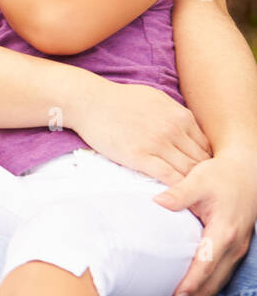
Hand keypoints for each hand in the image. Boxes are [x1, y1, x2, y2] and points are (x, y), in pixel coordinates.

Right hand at [73, 81, 210, 184]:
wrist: (89, 101)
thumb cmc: (118, 99)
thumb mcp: (156, 98)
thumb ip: (175, 113)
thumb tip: (185, 126)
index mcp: (181, 116)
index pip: (205, 147)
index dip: (204, 163)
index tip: (197, 174)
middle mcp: (174, 130)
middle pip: (201, 161)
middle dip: (202, 178)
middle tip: (197, 191)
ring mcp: (158, 143)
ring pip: (188, 171)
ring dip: (191, 186)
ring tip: (188, 198)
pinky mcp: (140, 156)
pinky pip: (169, 177)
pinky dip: (176, 188)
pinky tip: (173, 195)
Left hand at [155, 151, 256, 295]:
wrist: (248, 171)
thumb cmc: (221, 176)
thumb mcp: (198, 180)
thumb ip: (178, 194)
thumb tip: (157, 203)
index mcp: (223, 232)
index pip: (206, 264)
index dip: (192, 282)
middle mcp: (233, 246)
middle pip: (213, 282)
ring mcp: (237, 249)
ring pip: (218, 282)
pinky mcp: (234, 248)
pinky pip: (221, 274)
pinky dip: (206, 288)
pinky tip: (190, 294)